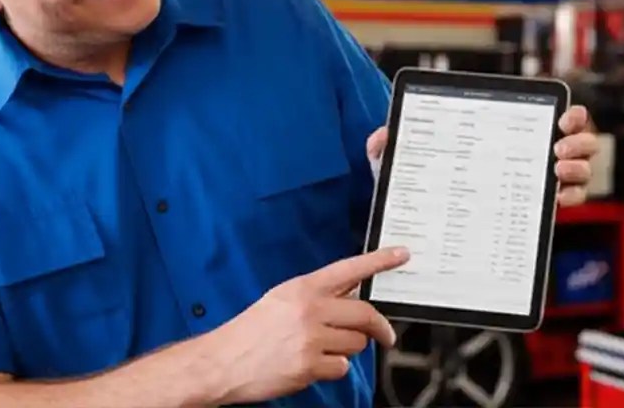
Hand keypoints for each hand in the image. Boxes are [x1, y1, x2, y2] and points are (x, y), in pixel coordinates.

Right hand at [210, 247, 409, 403]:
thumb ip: (316, 295)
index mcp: (302, 288)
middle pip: (365, 314)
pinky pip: (341, 367)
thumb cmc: (250, 331)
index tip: (401, 254)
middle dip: (380, 328)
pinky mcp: (308, 366)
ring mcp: (310, 339)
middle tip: (385, 335)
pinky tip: (311, 365)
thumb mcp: (281, 299)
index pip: (349, 269)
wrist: (222, 361)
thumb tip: (350, 291)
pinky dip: (332, 369)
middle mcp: (309, 309)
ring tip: (322, 349)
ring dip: (347, 349)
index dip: (379, 261)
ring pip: (356, 344)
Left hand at [365, 104, 599, 206]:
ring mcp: (539, 180)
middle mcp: (532, 153)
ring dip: (578, 169)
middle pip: (578, 140)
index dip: (570, 113)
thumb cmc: (420, 182)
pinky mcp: (539, 208)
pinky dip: (571, 198)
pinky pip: (571, 200)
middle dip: (578, 141)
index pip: (550, 114)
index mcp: (508, 131)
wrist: (428, 222)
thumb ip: (385, 147)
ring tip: (556, 171)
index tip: (562, 118)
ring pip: (581, 169)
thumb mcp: (402, 163)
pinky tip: (555, 200)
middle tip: (556, 149)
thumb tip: (382, 136)